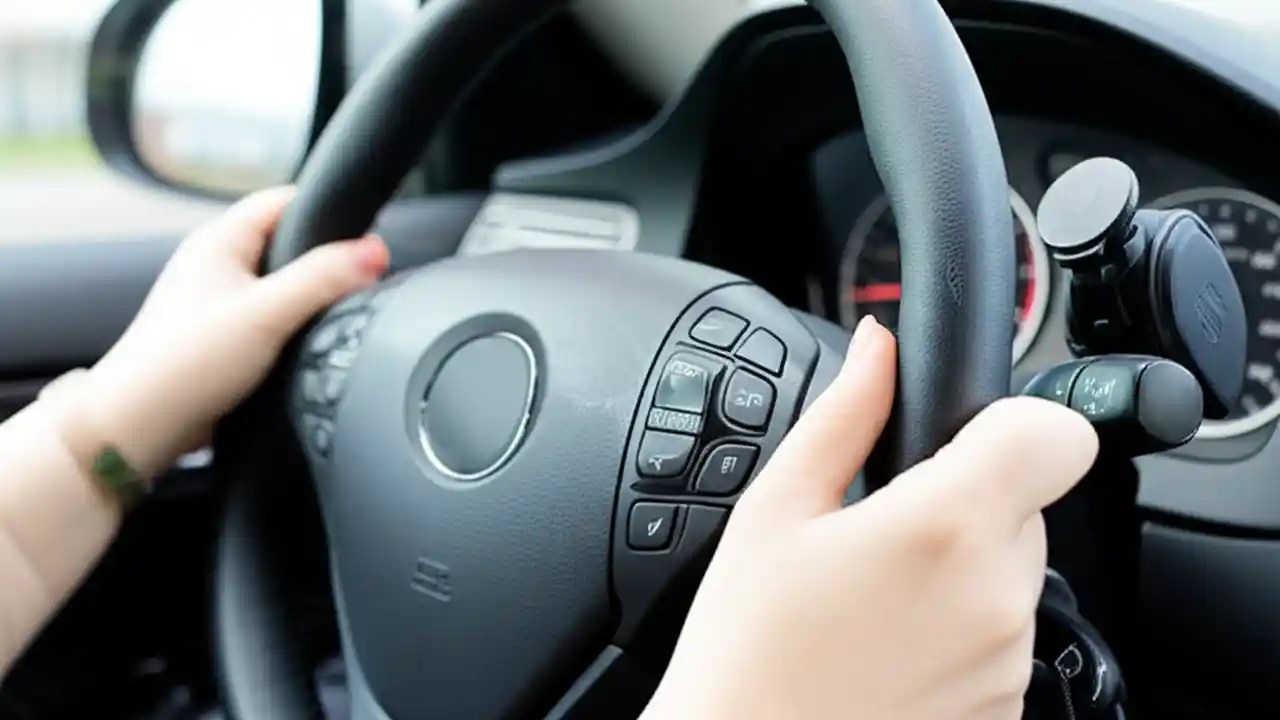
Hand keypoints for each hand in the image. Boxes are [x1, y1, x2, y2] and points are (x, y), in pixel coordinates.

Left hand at [84, 187, 388, 476]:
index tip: (363, 236)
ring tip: (328, 316)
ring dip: (306, 298)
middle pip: (285, 243)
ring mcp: (214, 301)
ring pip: (277, 284)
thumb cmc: (185, 365)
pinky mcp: (218, 337)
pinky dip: (288, 327)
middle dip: (322, 260)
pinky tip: (299, 347)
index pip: (283, 200)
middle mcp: (213, 264)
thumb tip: (375, 251)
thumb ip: (324, 279)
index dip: (326, 211)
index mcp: (218, 240)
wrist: (140, 426)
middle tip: (354, 281)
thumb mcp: (267, 313)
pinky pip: (267, 318)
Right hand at [644, 318, 1098, 719]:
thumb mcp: (775, 513)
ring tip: (872, 601)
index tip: (961, 440)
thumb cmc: (746, 651)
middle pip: (1027, 504)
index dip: (1013, 420)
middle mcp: (996, 596)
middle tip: (879, 532)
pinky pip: (1002, 639)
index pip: (1056, 434)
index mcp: (943, 527)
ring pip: (1012, 573)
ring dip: (961, 569)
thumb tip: (878, 348)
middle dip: (966, 500)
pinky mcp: (1007, 710)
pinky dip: (959, 632)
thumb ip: (844, 415)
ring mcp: (1008, 662)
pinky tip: (886, 647)